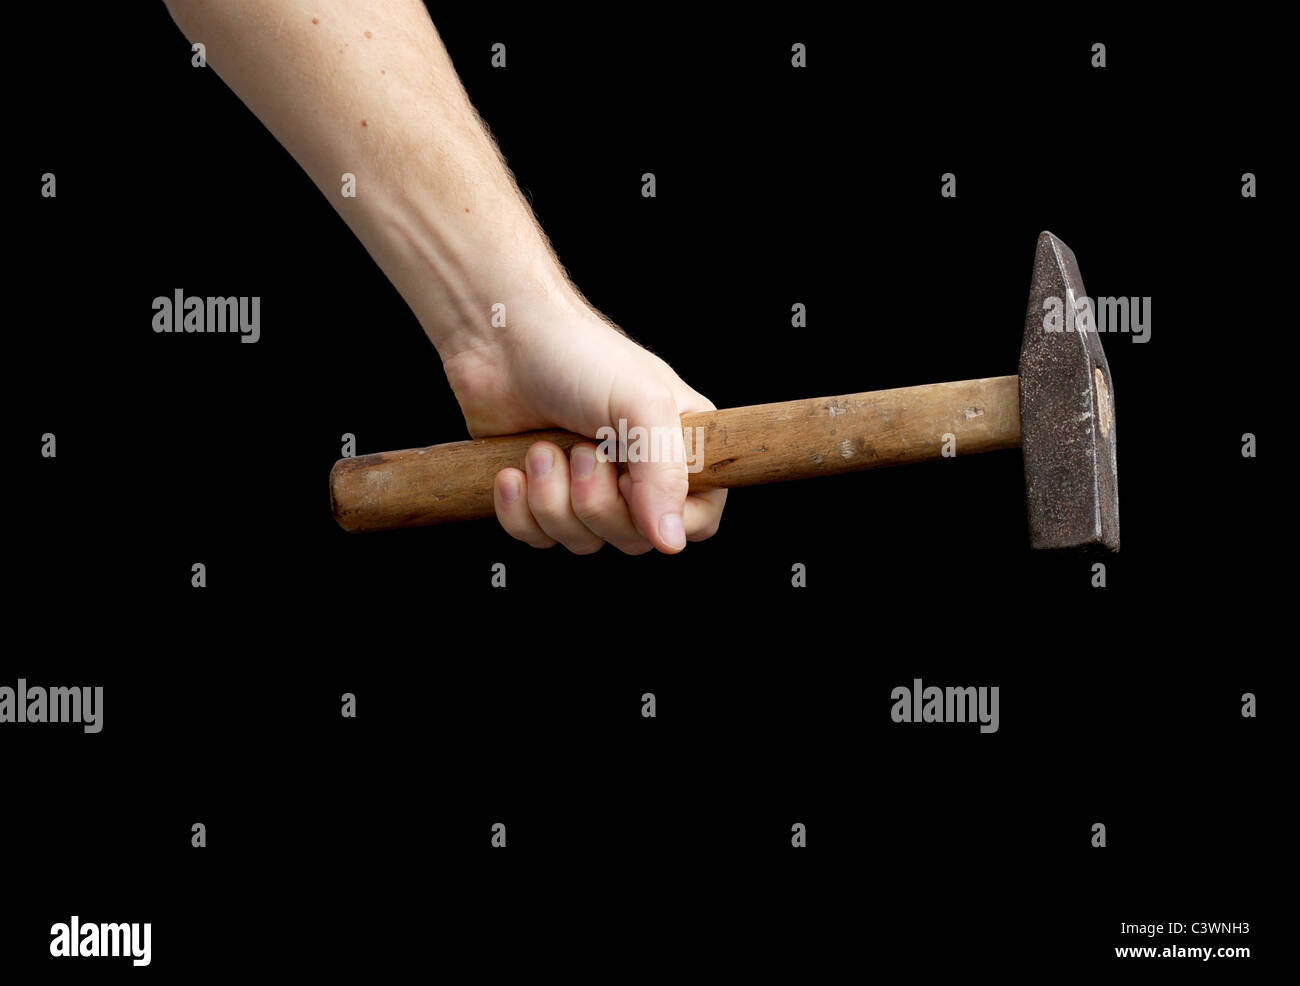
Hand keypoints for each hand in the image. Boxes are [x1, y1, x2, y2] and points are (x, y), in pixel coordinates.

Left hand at [440, 292, 726, 554]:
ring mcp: (587, 487)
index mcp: (680, 447)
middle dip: (595, 501)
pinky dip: (519, 510)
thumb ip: (666, 474)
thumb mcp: (642, 406)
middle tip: (579, 449)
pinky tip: (511, 471)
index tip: (630, 481)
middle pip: (633, 539)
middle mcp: (639, 472)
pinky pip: (537, 538)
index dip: (664, 516)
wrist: (501, 340)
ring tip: (540, 449)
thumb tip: (671, 543)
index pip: (698, 520)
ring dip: (551, 499)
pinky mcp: (541, 495)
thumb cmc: (579, 356)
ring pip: (583, 542)